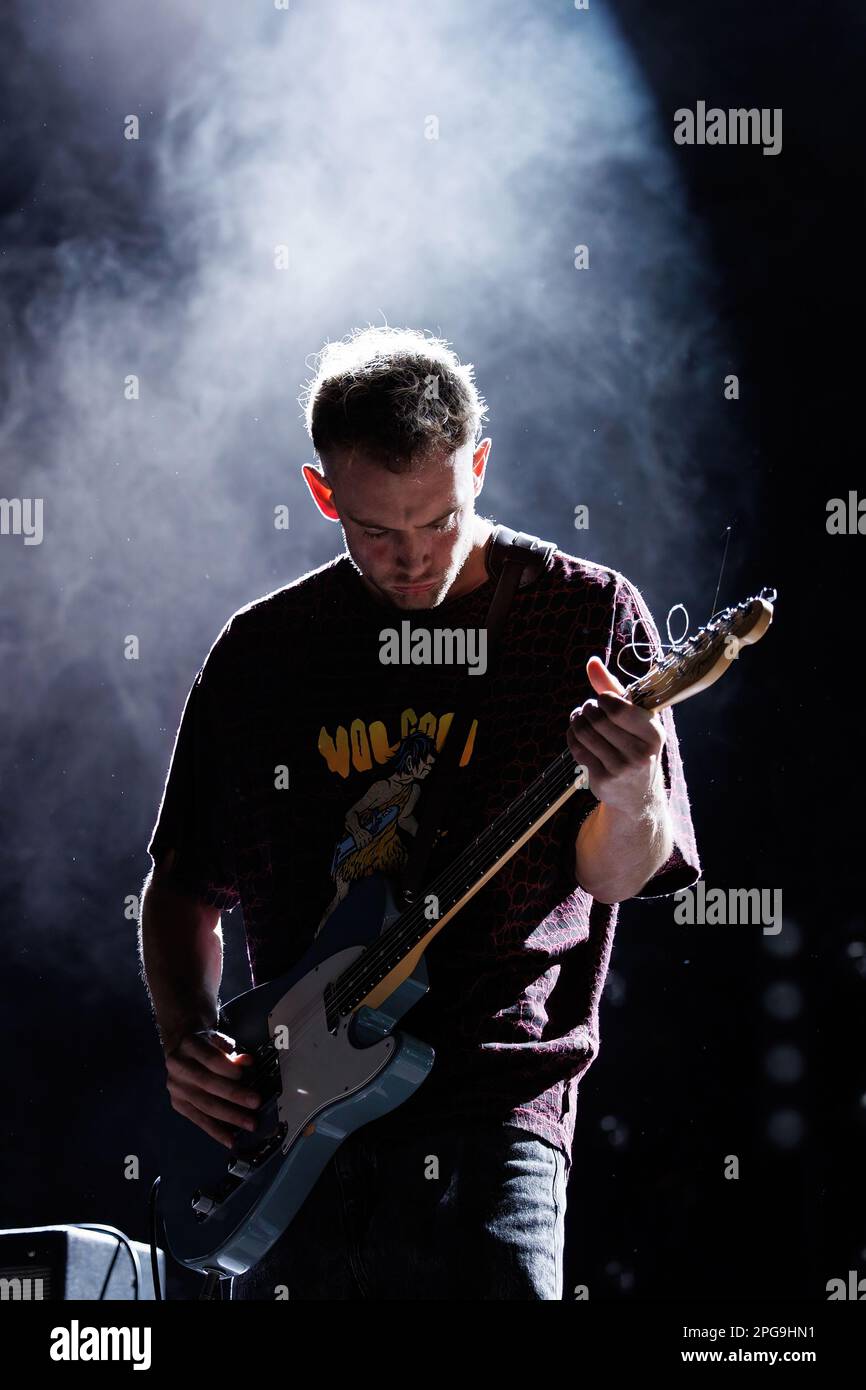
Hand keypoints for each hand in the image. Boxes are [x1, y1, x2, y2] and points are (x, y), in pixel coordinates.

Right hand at [164, 1028, 261, 1148]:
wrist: (179, 1048)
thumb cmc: (204, 1045)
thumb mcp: (217, 1040)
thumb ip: (231, 1050)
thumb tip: (247, 1062)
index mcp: (188, 1045)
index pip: (210, 1059)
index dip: (228, 1068)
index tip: (244, 1075)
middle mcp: (178, 1067)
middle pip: (208, 1083)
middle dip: (234, 1095)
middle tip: (255, 1102)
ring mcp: (176, 1087)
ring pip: (204, 1104)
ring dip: (229, 1116)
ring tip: (248, 1123)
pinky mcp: (177, 1104)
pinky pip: (198, 1120)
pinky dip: (216, 1131)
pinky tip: (230, 1139)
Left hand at [567, 656, 665, 814]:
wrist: (637, 794)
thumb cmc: (636, 745)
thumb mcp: (635, 718)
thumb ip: (613, 689)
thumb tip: (591, 662)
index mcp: (654, 734)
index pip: (617, 708)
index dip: (602, 699)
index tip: (602, 701)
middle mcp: (640, 754)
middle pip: (597, 718)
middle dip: (587, 709)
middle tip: (588, 710)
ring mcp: (620, 769)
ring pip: (584, 733)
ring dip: (577, 720)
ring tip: (580, 718)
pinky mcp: (602, 780)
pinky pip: (577, 749)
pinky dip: (572, 736)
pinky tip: (577, 734)